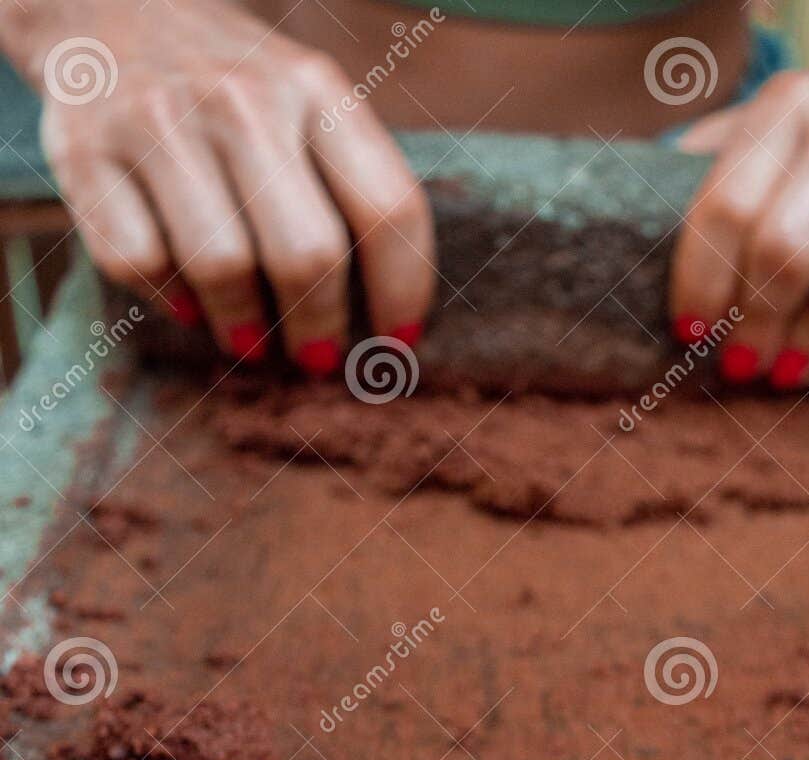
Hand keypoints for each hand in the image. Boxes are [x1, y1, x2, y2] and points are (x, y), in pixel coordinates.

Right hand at [14, 0, 434, 370]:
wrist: (110, 10)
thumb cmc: (235, 92)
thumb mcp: (307, 107)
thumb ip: (350, 191)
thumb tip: (385, 325)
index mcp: (315, 89)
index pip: (388, 208)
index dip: (402, 293)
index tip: (396, 344)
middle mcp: (241, 99)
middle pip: (307, 254)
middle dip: (318, 327)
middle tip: (316, 358)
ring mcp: (160, 121)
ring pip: (222, 268)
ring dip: (243, 327)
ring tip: (251, 342)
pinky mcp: (88, 152)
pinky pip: (141, 264)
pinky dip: (168, 298)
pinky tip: (185, 300)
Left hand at [669, 15, 808, 388]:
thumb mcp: (770, 124)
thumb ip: (710, 171)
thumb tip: (637, 240)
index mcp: (792, 102)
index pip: (728, 208)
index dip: (700, 285)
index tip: (690, 332)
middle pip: (789, 250)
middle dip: (755, 324)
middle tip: (743, 361)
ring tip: (791, 365)